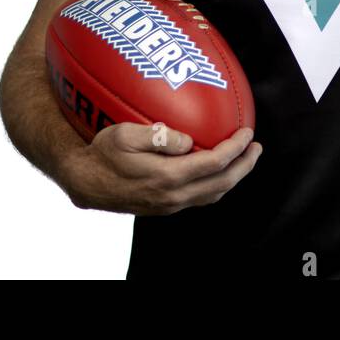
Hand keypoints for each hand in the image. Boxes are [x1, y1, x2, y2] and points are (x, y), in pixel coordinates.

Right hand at [61, 122, 260, 215]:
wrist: (83, 181)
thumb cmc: (103, 152)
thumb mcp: (126, 134)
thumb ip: (160, 136)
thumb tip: (188, 140)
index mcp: (168, 176)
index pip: (215, 162)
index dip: (237, 147)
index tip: (248, 132)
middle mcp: (173, 195)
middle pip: (222, 183)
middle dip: (245, 165)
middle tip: (256, 147)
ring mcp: (169, 205)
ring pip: (214, 195)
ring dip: (234, 177)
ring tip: (243, 159)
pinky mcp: (165, 207)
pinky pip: (201, 199)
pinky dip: (216, 184)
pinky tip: (217, 170)